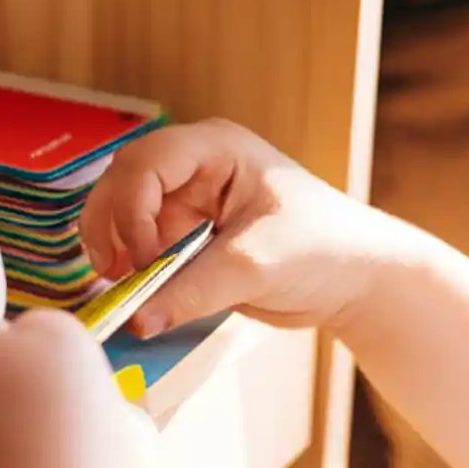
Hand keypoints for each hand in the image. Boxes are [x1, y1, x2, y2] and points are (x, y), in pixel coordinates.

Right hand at [80, 118, 410, 335]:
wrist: (355, 280)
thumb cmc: (324, 250)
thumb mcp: (255, 268)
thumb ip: (191, 292)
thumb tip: (135, 319)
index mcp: (215, 148)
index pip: (145, 164)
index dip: (132, 211)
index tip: (147, 260)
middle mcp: (193, 165)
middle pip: (121, 181)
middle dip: (112, 227)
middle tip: (114, 274)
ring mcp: (186, 198)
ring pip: (120, 211)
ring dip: (114, 247)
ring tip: (122, 285)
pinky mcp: (184, 231)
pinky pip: (139, 243)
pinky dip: (129, 266)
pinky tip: (136, 291)